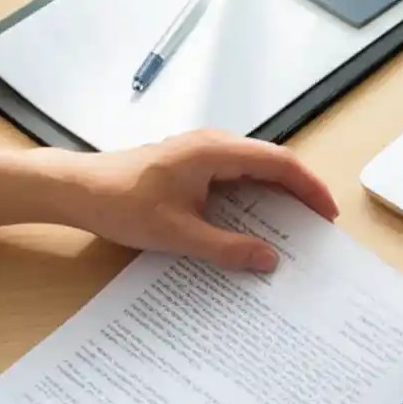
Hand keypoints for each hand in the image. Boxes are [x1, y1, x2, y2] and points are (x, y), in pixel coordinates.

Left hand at [51, 130, 336, 271]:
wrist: (76, 189)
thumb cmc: (121, 204)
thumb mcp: (178, 234)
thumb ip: (227, 248)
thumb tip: (269, 259)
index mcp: (216, 151)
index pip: (280, 163)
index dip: (309, 187)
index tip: (326, 214)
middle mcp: (214, 143)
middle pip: (272, 162)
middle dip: (300, 191)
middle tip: (318, 224)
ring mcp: (203, 151)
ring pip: (255, 168)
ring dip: (278, 194)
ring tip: (294, 225)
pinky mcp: (192, 163)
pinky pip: (236, 175)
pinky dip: (255, 195)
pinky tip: (255, 221)